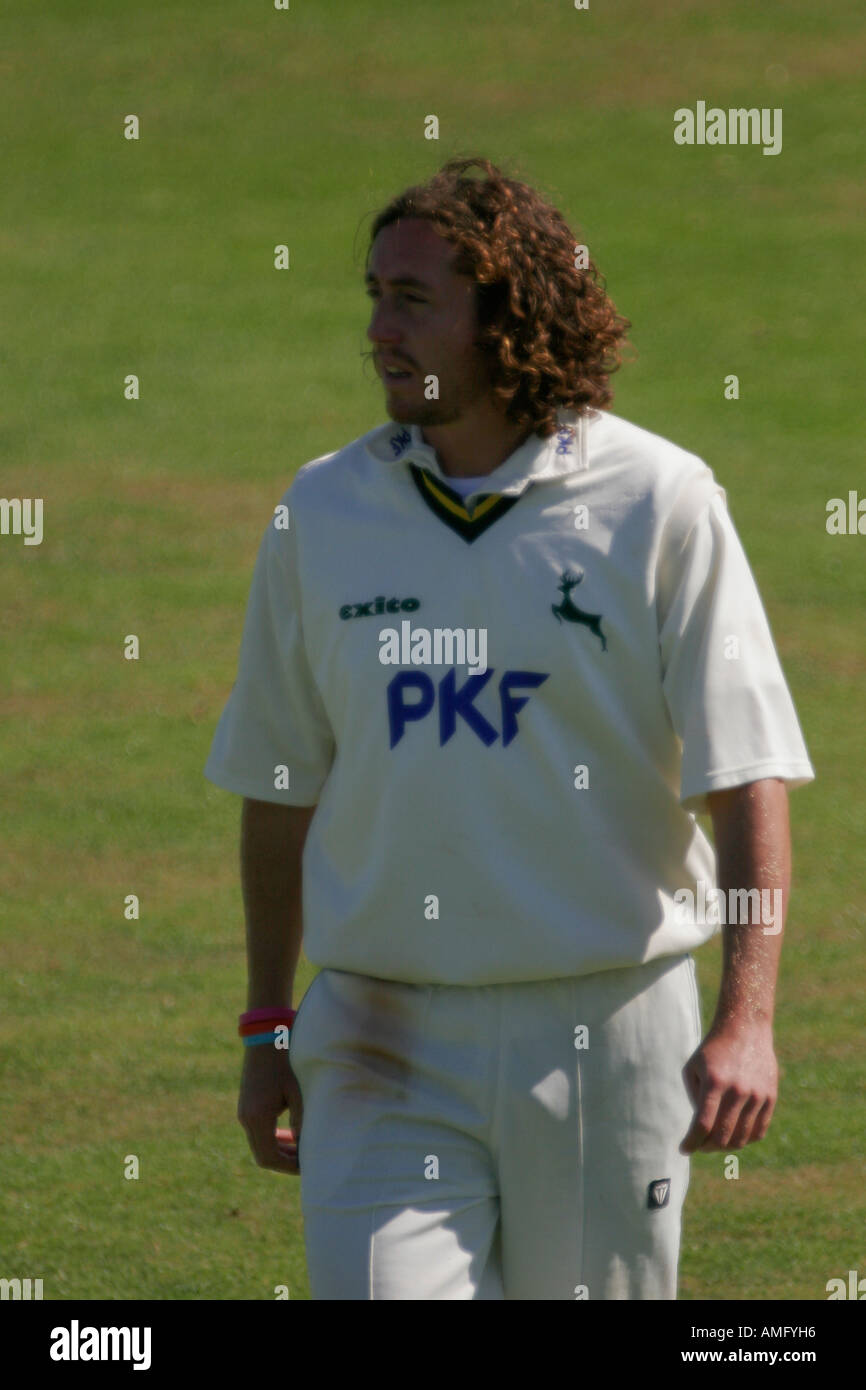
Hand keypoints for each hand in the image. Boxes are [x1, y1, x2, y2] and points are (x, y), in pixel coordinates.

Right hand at [237, 1044, 302, 1174]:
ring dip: (280, 1149)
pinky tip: (292, 1133)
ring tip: (302, 1150)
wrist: (266, 1034)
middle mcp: (246, 1118)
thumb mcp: (298, 1092)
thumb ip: (301, 1123)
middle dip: (285, 1161)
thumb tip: (306, 1148)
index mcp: (257, 1118)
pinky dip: (274, 1137)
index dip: (288, 1167)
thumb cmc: (287, 1061)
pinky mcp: (248, 1103)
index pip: (269, 1158)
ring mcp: (244, 1111)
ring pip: (260, 1143)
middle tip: (307, 1162)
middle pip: (263, 1155)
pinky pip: (259, 1130)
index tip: (308, 1166)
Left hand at [680, 1019, 777, 1152]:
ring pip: (742, 1138)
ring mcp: (757, 1095)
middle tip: (700, 1146)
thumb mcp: (693, 1068)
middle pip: (722, 1136)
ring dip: (725, 1146)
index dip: (691, 1142)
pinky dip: (745, 1139)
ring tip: (715, 1142)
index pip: (702, 1125)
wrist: (745, 1029)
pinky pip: (759, 1131)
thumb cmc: (712, 1050)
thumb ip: (694, 1099)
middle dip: (706, 1147)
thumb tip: (700, 1130)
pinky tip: (734, 1135)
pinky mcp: (770, 1097)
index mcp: (715, 1082)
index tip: (684, 1149)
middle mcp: (738, 1090)